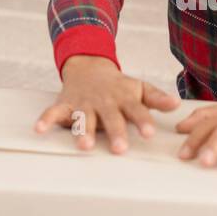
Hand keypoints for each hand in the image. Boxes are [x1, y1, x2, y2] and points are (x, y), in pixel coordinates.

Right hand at [34, 55, 179, 152]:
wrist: (89, 66)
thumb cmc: (119, 85)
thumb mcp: (140, 88)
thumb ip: (157, 98)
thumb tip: (177, 105)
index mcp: (124, 99)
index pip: (136, 110)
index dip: (142, 121)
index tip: (149, 133)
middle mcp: (104, 102)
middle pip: (110, 118)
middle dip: (115, 132)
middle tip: (120, 148)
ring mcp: (84, 103)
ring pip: (84, 119)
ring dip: (83, 131)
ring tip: (85, 145)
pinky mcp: (65, 104)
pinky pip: (54, 113)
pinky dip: (45, 120)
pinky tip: (39, 130)